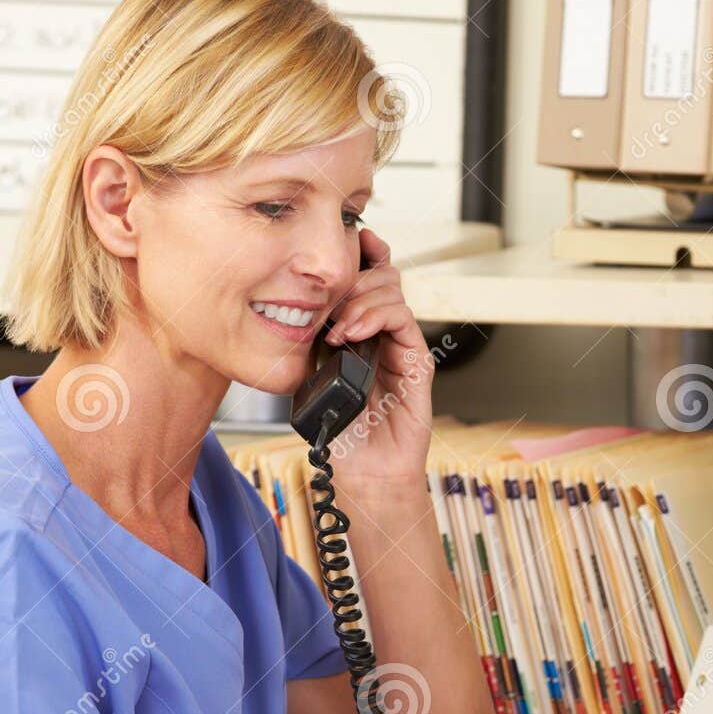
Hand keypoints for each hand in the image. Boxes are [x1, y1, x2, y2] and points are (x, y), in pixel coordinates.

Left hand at [322, 226, 434, 488]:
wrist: (365, 469)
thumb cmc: (341, 431)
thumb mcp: (312, 376)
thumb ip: (312, 339)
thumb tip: (296, 303)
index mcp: (360, 330)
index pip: (365, 277)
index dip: (357, 254)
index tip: (340, 244)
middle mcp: (383, 332)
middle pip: (381, 274)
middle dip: (354, 273)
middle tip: (330, 296)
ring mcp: (401, 344)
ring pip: (392, 290)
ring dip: (360, 298)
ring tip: (338, 327)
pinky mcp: (416, 360)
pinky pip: (402, 318)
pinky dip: (375, 316)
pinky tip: (352, 333)